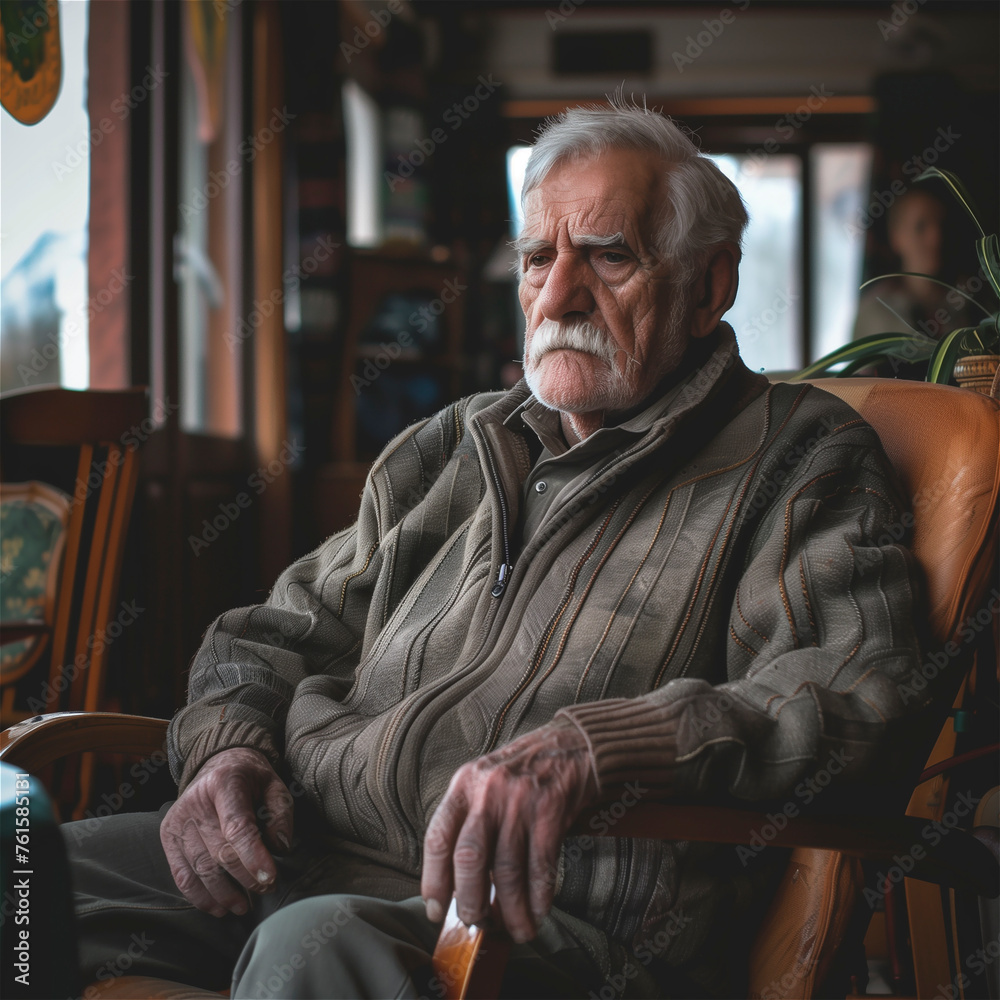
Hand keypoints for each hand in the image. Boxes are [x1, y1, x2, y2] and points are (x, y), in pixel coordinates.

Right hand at [160, 747, 292, 916]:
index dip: (253, 856)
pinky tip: (218, 907)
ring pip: (200, 868)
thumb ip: (280, 815)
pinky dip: (200, 896)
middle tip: (266, 889)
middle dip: (245, 878)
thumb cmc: (251, 782)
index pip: (237, 826)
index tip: (270, 878)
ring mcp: (178, 820)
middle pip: (220, 851)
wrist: (218, 767)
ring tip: (244, 905)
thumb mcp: (274, 787)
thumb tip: (279, 849)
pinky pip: (181, 875)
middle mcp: (195, 801)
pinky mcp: (167, 836)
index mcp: (225, 782)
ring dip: (224, 893)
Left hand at [421, 720, 597, 943]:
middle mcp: (488, 792)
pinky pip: (540, 867)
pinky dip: (539, 897)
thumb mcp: (484, 782)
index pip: (438, 838)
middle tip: (476, 924)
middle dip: (471, 902)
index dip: (433, 880)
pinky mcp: (550, 813)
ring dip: (511, 910)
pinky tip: (538, 912)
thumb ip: (468, 821)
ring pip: (507, 870)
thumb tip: (458, 884)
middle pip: (470, 859)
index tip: (435, 910)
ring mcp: (519, 802)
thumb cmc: (522, 772)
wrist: (572, 746)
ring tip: (515, 930)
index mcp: (464, 785)